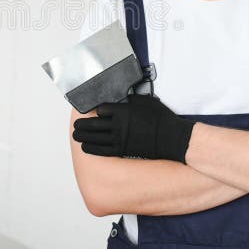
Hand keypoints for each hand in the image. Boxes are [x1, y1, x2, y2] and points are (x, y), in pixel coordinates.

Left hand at [72, 94, 195, 162]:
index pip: (101, 109)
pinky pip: (102, 150)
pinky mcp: (122, 150)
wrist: (172, 139)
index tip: (91, 110)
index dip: (95, 110)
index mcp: (123, 111)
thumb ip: (132, 99)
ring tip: (76, 135)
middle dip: (82, 125)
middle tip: (76, 125)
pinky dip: (92, 148)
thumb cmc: (162, 120)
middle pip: (93, 124)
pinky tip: (86, 147)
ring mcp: (119, 139)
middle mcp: (118, 125)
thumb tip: (125, 98)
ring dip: (83, 137)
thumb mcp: (147, 102)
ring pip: (94, 138)